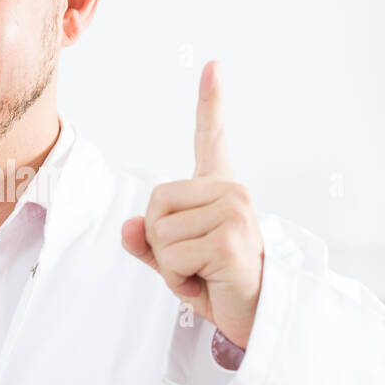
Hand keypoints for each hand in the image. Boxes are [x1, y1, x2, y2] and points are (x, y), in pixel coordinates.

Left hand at [121, 60, 263, 348]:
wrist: (256, 319)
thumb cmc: (217, 286)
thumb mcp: (173, 260)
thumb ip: (146, 241)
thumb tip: (128, 227)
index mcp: (220, 189)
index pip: (211, 138)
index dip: (210, 101)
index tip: (211, 64)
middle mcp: (231, 191)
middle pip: (154, 204)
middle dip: (160, 245)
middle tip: (195, 265)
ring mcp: (234, 210)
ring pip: (158, 232)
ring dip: (169, 266)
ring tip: (203, 274)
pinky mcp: (230, 237)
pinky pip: (169, 255)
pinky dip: (177, 279)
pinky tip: (208, 283)